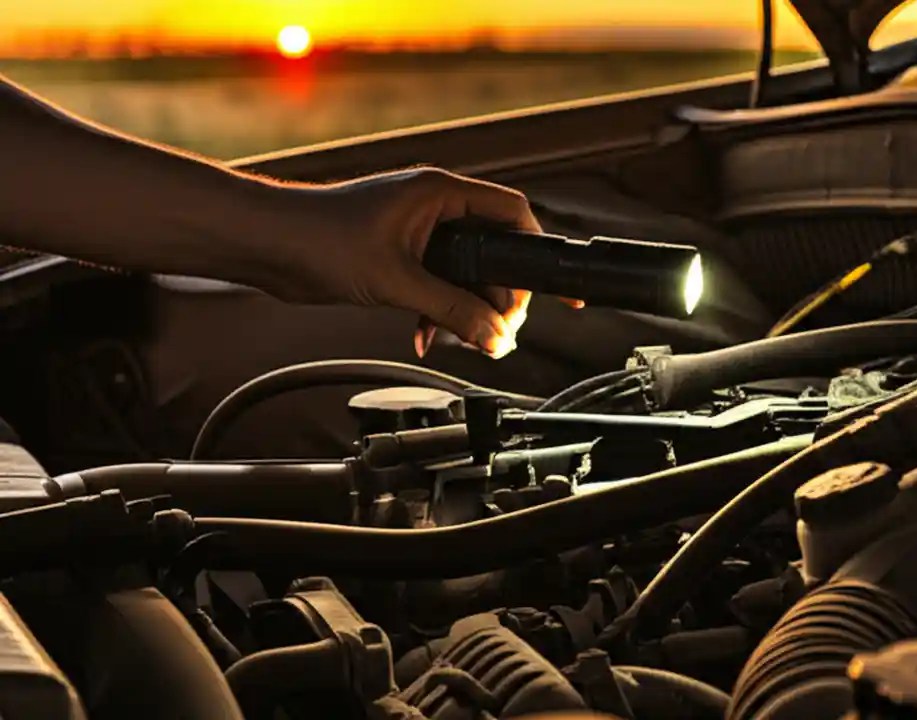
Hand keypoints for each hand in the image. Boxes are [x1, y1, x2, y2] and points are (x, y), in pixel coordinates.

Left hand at [267, 167, 578, 357]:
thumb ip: (453, 309)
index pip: (512, 212)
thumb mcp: (398, 282)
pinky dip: (439, 310)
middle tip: (500, 332)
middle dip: (498, 296)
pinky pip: (438, 283)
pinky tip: (427, 334)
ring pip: (465, 272)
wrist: (266, 245)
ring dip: (467, 308)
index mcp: (441, 192)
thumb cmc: (319, 240)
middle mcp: (434, 206)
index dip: (536, 250)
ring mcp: (417, 229)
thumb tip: (496, 336)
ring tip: (465, 340)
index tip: (555, 288)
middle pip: (493, 250)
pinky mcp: (399, 253)